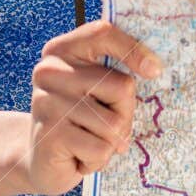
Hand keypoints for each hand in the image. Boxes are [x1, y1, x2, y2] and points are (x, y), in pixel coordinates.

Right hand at [24, 20, 163, 195]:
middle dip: (125, 115)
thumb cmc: (81, 122)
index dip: (134, 49)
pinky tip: (79, 157)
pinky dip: (97, 160)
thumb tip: (153, 67)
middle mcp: (51, 70)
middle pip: (121, 87)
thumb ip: (115, 77)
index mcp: (64, 50)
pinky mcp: (49, 133)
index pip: (103, 34)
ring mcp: (47, 101)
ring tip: (89, 143)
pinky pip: (99, 149)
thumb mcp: (97, 92)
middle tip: (108, 128)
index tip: (155, 71)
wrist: (41, 161)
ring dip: (111, 142)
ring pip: (113, 124)